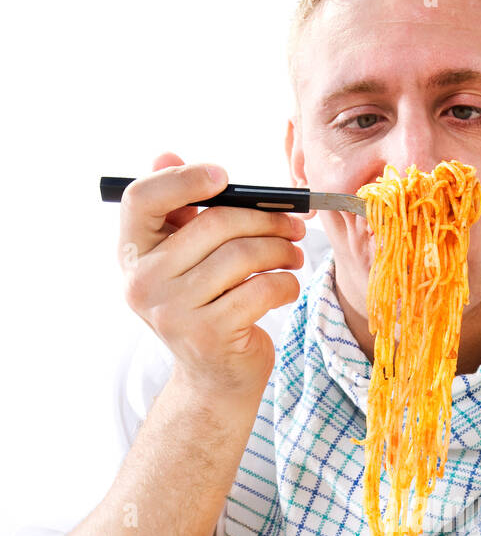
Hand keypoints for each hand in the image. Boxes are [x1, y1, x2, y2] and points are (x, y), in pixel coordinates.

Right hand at [119, 152, 307, 399]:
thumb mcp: (183, 260)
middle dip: (264, 218)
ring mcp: (173, 311)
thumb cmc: (206, 308)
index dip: (184, 180)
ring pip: (243, 256)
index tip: (225, 178)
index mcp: (131, 255)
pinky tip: (287, 286)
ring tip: (294, 254)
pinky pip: (261, 289)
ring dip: (282, 250)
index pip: (142, 199)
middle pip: (213, 224)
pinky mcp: (209, 334)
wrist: (214, 381)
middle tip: (293, 224)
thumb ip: (176, 210)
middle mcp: (143, 282)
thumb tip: (167, 154)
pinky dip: (285, 284)